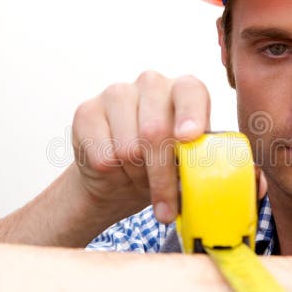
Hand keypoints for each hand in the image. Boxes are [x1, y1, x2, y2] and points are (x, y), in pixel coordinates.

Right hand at [71, 71, 209, 225]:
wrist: (120, 177)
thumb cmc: (163, 167)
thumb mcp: (187, 164)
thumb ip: (198, 163)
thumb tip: (205, 181)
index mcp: (184, 90)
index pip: (190, 91)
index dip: (190, 115)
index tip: (188, 138)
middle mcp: (151, 84)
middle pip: (155, 131)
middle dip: (162, 177)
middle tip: (166, 208)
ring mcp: (116, 93)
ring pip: (128, 148)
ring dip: (136, 176)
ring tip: (141, 178)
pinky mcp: (86, 111)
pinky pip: (102, 156)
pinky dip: (113, 175)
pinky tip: (117, 171)